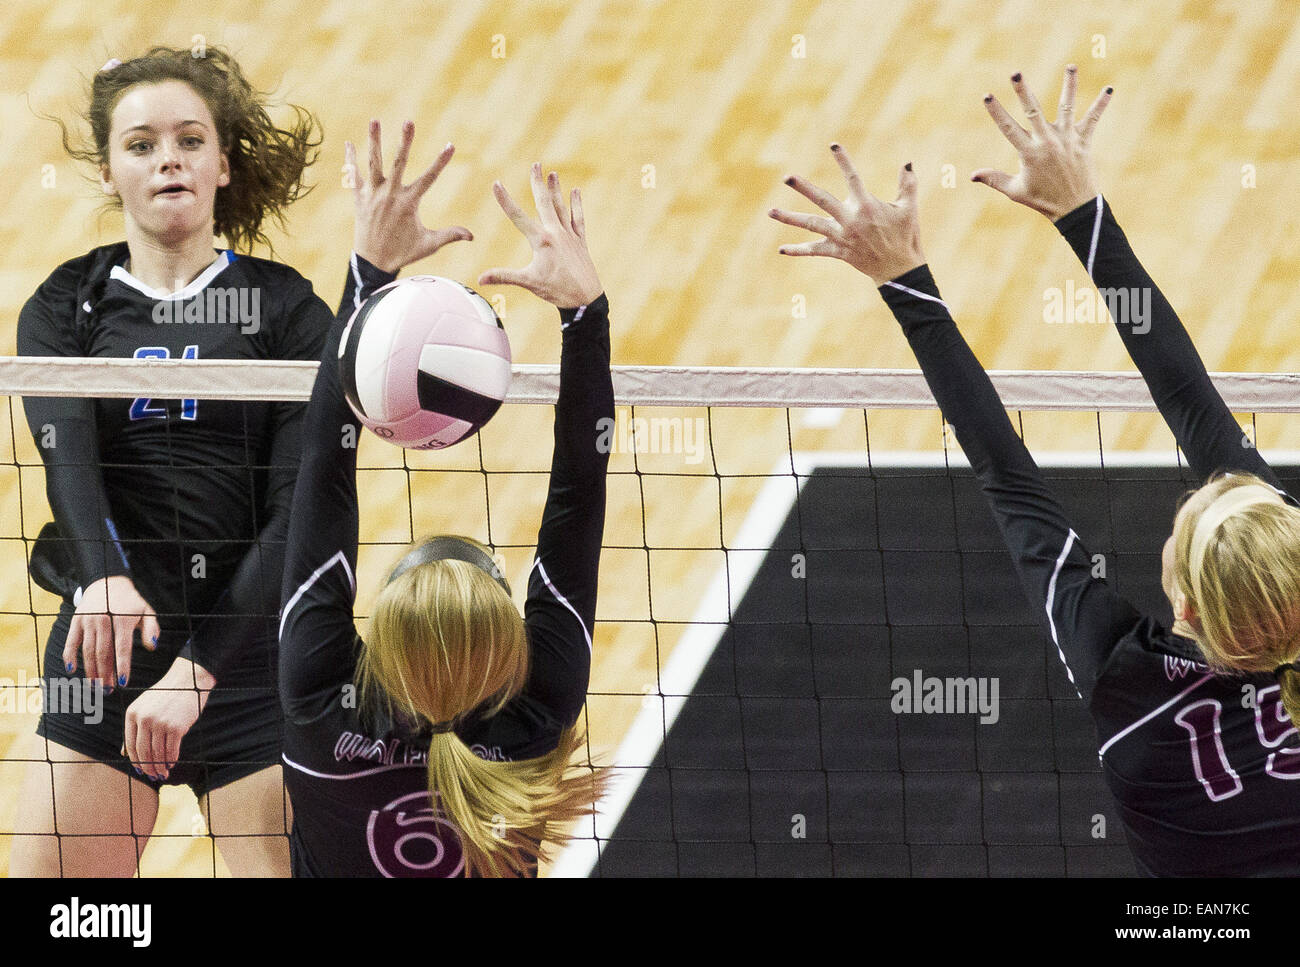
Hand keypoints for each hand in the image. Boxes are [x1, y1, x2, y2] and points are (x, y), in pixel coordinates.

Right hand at [64, 575, 159, 688]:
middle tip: (108, 691)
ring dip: (90, 670)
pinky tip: (72, 671)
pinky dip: (69, 656)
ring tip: (95, 686)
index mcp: (123, 619)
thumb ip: (151, 629)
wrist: (107, 582)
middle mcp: (104, 620)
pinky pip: (71, 642)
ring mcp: (88, 621)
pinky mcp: (76, 621)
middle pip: (103, 653)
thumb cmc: (131, 602)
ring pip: (87, 651)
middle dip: (105, 674)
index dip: (122, 666)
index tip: (123, 683)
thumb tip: (152, 647)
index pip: (122, 647)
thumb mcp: (146, 611)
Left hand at [123, 657, 213, 780]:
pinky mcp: (177, 727)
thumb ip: (135, 727)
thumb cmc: (167, 695)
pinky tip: (172, 763)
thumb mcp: (145, 706)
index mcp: (132, 713)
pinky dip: (172, 759)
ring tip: (163, 773)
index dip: (135, 760)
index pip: (130, 744)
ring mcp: (160, 723)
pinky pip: (172, 749)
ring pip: (157, 752)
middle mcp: (144, 718)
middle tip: (152, 776)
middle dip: (148, 767)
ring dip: (160, 766)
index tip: (140, 769)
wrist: (187, 681)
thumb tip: (124, 753)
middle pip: (143, 751)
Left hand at [346, 120, 471, 272]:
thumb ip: (450, 236)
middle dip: (405, 141)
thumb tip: (472, 236)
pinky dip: (350, 160)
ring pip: (373, 163)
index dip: (441, 162)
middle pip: (399, 162)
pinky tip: (348, 143)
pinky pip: (354, 176)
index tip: (451, 145)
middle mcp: (390, 195)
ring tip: (375, 120)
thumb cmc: (403, 253)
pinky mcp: (359, 198)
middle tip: (409, 122)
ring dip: (374, 141)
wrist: (373, 263)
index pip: (429, 178)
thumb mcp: (429, 245)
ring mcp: (373, 195)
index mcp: (409, 203)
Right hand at [477, 163, 602, 307]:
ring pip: (561, 207)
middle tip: (535, 164)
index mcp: (541, 241)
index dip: (505, 200)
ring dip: (556, 189)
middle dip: (537, 183)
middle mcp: (556, 233)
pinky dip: (576, 205)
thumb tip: (480, 279)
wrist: (585, 299)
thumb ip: (504, 276)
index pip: (518, 216)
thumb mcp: (529, 283)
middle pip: (544, 203)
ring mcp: (569, 235)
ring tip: (552, 173)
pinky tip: (575, 191)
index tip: (496, 183)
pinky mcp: (580, 241)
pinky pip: (578, 218)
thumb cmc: (556, 291)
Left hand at [770, 144, 924, 284]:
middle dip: (803, 188)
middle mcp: (850, 220)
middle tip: (787, 177)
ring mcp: (841, 236)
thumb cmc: (905, 236)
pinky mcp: (837, 251)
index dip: (843, 161)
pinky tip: (781, 249)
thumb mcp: (909, 208)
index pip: (852, 178)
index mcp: (866, 206)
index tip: (833, 146)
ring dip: (789, 218)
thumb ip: (907, 184)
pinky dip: (797, 250)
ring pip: (811, 225)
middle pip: (822, 200)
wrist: (899, 269)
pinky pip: (814, 251)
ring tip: (770, 211)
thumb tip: (907, 162)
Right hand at [971, 66, 1112, 220]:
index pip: (1008, 128)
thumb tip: (972, 176)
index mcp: (1028, 153)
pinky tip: (1109, 89)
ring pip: (1066, 107)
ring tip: (1071, 66)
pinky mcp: (1083, 141)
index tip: (987, 96)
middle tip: (1016, 72)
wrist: (1074, 209)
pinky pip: (1093, 119)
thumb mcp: (1015, 191)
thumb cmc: (1042, 200)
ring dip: (1069, 85)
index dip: (996, 112)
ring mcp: (1067, 140)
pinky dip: (1101, 104)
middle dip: (1023, 91)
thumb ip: (994, 179)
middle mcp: (1047, 142)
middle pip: (1032, 111)